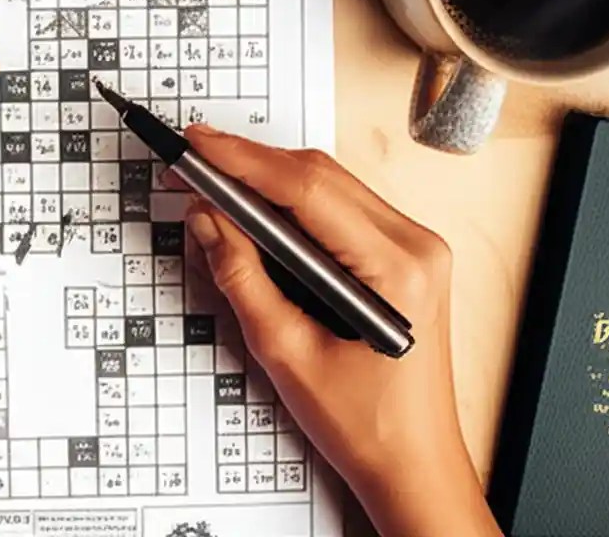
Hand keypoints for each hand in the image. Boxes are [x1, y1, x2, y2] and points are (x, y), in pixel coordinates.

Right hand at [178, 124, 500, 536]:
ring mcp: (416, 248)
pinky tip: (256, 208)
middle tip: (192, 158)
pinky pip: (342, 207)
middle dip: (250, 163)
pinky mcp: (404, 256)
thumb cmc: (367, 424)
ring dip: (269, 178)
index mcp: (396, 268)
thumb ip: (242, 278)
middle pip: (320, 175)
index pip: (307, 190)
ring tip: (213, 180)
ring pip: (330, 184)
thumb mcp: (286, 353)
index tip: (197, 144)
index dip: (244, 161)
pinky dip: (293, 201)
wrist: (413, 463)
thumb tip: (208, 220)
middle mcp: (416, 246)